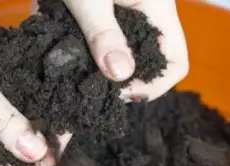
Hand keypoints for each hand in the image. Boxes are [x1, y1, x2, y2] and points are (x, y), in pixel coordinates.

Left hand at [36, 0, 188, 100]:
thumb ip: (102, 32)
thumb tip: (121, 76)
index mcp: (155, 7)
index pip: (176, 61)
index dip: (154, 84)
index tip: (121, 93)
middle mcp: (142, 13)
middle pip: (146, 61)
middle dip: (120, 81)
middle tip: (90, 89)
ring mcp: (119, 11)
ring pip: (117, 52)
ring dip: (93, 67)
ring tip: (68, 76)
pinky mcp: (95, 8)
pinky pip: (92, 36)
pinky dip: (74, 47)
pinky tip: (53, 52)